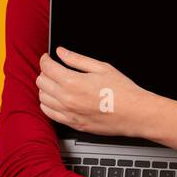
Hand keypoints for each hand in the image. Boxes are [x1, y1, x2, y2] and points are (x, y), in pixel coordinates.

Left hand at [36, 46, 151, 137]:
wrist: (134, 114)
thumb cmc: (122, 91)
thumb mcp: (101, 67)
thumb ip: (77, 59)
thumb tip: (62, 52)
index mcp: (73, 82)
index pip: (47, 68)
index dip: (45, 60)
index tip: (47, 58)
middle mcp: (67, 99)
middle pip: (41, 82)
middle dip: (44, 72)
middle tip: (52, 69)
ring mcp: (69, 113)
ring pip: (42, 99)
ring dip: (45, 89)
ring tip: (54, 83)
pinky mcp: (73, 124)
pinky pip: (49, 114)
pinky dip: (47, 104)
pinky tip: (54, 99)